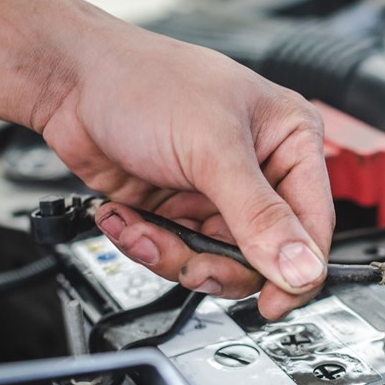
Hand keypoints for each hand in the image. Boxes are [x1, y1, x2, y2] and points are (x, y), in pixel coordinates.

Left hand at [41, 26, 334, 319]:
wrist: (72, 80)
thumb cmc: (145, 82)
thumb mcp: (212, 150)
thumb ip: (260, 217)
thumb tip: (301, 268)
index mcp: (289, 141)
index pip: (313, 224)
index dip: (295, 270)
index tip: (272, 304)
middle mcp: (258, 170)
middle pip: (262, 255)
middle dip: (217, 264)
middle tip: (192, 264)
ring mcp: (216, 192)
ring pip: (216, 260)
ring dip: (174, 254)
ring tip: (144, 231)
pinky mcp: (178, 208)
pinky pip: (177, 252)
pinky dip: (148, 244)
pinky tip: (127, 218)